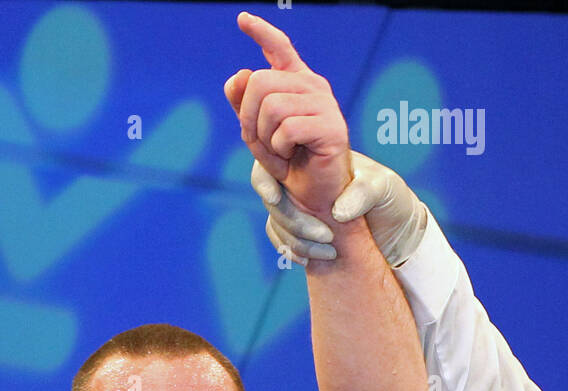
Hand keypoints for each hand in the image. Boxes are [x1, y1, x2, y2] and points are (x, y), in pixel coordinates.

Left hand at [225, 12, 349, 219]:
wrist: (313, 195)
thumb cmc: (288, 163)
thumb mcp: (257, 133)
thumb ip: (244, 105)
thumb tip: (237, 76)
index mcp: (296, 82)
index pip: (279, 47)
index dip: (261, 31)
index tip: (241, 19)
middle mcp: (312, 86)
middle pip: (259, 82)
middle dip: (247, 118)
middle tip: (260, 142)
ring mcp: (324, 104)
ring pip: (271, 106)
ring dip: (264, 137)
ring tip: (279, 151)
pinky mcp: (331, 127)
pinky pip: (287, 129)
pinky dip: (279, 149)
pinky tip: (292, 155)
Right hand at [251, 151, 427, 267]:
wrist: (396, 231)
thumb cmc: (391, 198)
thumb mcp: (384, 187)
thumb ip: (363, 192)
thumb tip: (336, 212)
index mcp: (314, 158)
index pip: (274, 160)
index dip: (266, 179)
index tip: (276, 198)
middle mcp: (300, 181)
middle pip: (272, 197)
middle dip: (291, 219)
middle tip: (325, 236)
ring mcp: (298, 207)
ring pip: (275, 222)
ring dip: (295, 241)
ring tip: (330, 252)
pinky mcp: (300, 232)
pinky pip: (281, 241)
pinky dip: (291, 252)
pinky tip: (309, 260)